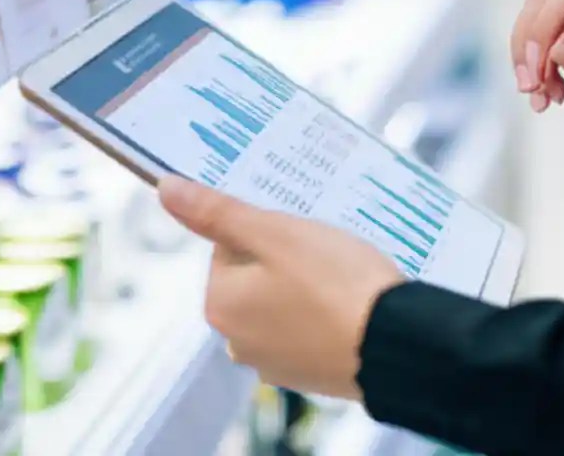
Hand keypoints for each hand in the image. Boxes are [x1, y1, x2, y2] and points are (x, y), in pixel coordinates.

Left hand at [158, 176, 404, 399]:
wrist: (398, 344)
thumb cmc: (337, 284)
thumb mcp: (275, 234)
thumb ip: (217, 212)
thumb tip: (166, 189)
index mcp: (220, 305)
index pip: (230, 245)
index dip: (269, 229)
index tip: (301, 231)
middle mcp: (237, 341)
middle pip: (256, 275)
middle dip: (288, 259)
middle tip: (326, 251)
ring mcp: (274, 363)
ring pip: (284, 302)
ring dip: (309, 287)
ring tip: (344, 278)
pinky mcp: (310, 374)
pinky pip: (309, 329)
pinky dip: (326, 315)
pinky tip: (351, 305)